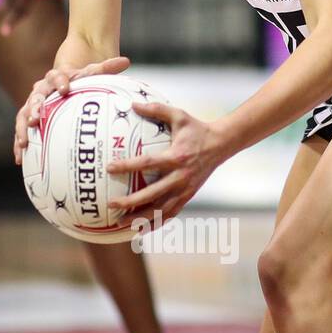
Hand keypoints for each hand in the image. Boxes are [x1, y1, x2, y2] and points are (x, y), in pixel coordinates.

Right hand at [12, 55, 131, 163]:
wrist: (64, 81)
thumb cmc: (79, 79)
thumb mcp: (92, 73)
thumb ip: (106, 68)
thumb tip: (126, 61)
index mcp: (55, 77)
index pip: (56, 76)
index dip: (59, 81)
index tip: (65, 88)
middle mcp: (40, 90)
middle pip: (35, 98)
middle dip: (34, 109)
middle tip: (36, 120)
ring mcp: (33, 105)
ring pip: (23, 116)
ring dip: (22, 129)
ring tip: (23, 144)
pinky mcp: (30, 119)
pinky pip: (23, 131)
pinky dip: (19, 144)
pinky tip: (19, 160)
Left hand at [105, 105, 230, 227]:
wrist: (222, 144)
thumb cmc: (196, 128)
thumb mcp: (179, 115)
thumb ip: (156, 109)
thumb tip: (133, 103)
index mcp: (176, 157)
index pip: (147, 163)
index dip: (128, 166)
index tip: (109, 167)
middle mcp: (181, 177)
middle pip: (152, 194)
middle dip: (131, 201)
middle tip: (111, 204)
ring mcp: (186, 190)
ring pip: (161, 210)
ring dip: (141, 218)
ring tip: (121, 223)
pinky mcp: (189, 197)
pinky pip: (171, 213)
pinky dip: (156, 222)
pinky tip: (140, 228)